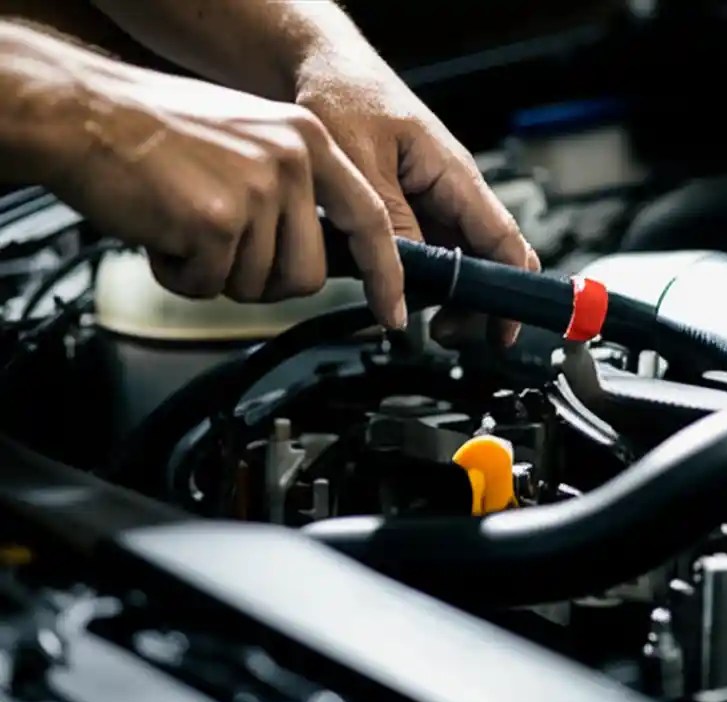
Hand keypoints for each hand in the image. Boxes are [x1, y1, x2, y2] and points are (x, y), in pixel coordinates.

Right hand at [47, 62, 407, 328]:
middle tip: (221, 249)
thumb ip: (295, 189)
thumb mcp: (253, 139)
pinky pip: (209, 286)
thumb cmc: (157, 130)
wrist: (85, 113)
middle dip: (264, 281)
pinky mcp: (217, 223)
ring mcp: (257, 192)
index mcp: (309, 141)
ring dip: (214, 273)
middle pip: (308, 275)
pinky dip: (178, 274)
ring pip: (258, 286)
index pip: (369, 220)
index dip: (384, 274)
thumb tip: (318, 252)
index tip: (391, 312)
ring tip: (185, 226)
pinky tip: (162, 233)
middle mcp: (292, 163)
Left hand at [295, 51, 538, 346]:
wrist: (313, 66)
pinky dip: (411, 276)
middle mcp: (450, 191)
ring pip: (453, 262)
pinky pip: (420, 251)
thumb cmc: (343, 94)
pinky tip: (387, 288)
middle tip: (445, 335)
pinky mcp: (405, 208)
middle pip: (485, 261)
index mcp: (456, 176)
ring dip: (440, 295)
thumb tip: (408, 282)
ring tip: (412, 316)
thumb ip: (390, 224)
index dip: (511, 290)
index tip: (505, 331)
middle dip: (474, 303)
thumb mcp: (362, 164)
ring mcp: (429, 201)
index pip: (504, 242)